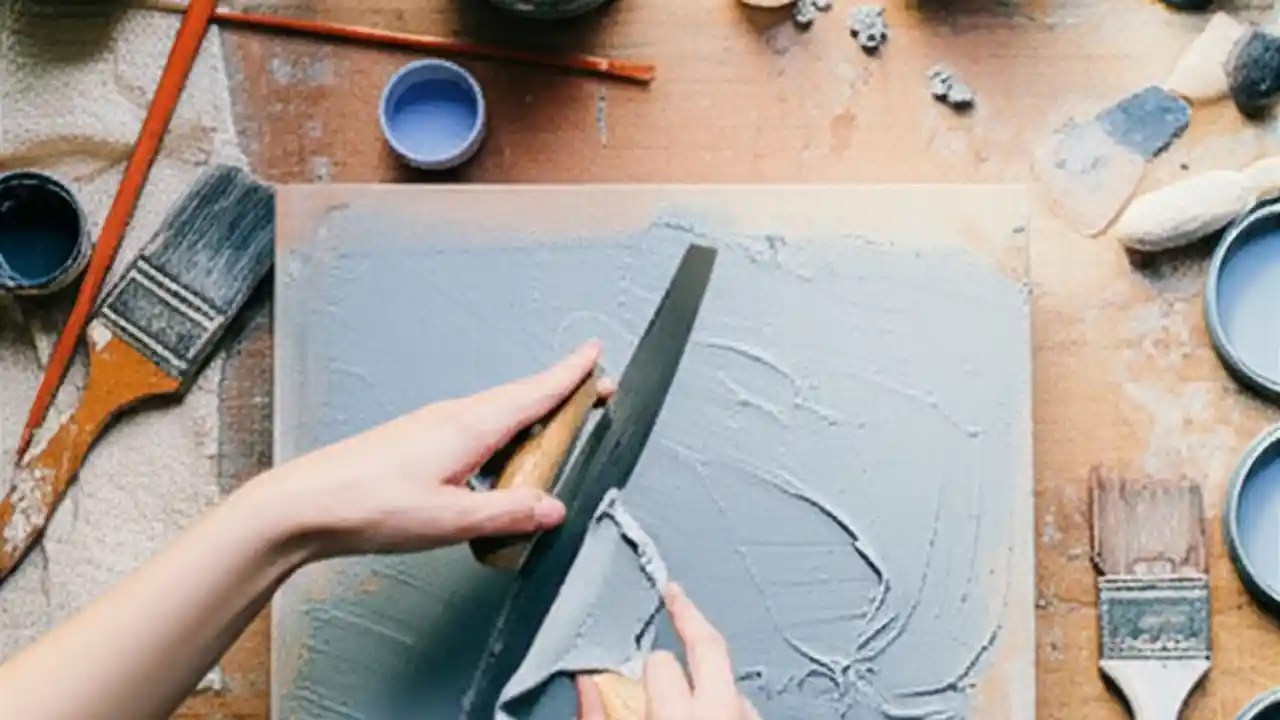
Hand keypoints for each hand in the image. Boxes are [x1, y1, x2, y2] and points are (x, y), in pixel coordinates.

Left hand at [264, 340, 612, 556]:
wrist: (303, 505)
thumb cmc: (368, 506)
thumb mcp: (450, 519)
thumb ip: (506, 513)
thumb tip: (552, 508)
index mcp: (469, 426)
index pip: (534, 393)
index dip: (571, 375)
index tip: (597, 353)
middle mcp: (452, 417)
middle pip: (520, 397)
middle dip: (560, 392)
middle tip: (595, 392)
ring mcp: (432, 427)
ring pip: (496, 413)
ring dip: (531, 414)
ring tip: (555, 432)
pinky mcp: (416, 442)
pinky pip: (474, 429)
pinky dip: (501, 435)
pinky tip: (497, 463)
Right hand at [576, 583, 760, 719]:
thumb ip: (598, 716)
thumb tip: (586, 684)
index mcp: (678, 715)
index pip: (659, 662)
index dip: (644, 661)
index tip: (632, 665)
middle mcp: (720, 711)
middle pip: (710, 643)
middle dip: (690, 614)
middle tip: (674, 592)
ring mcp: (746, 719)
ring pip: (732, 679)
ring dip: (710, 674)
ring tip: (692, 676)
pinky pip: (743, 706)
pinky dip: (727, 703)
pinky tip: (713, 711)